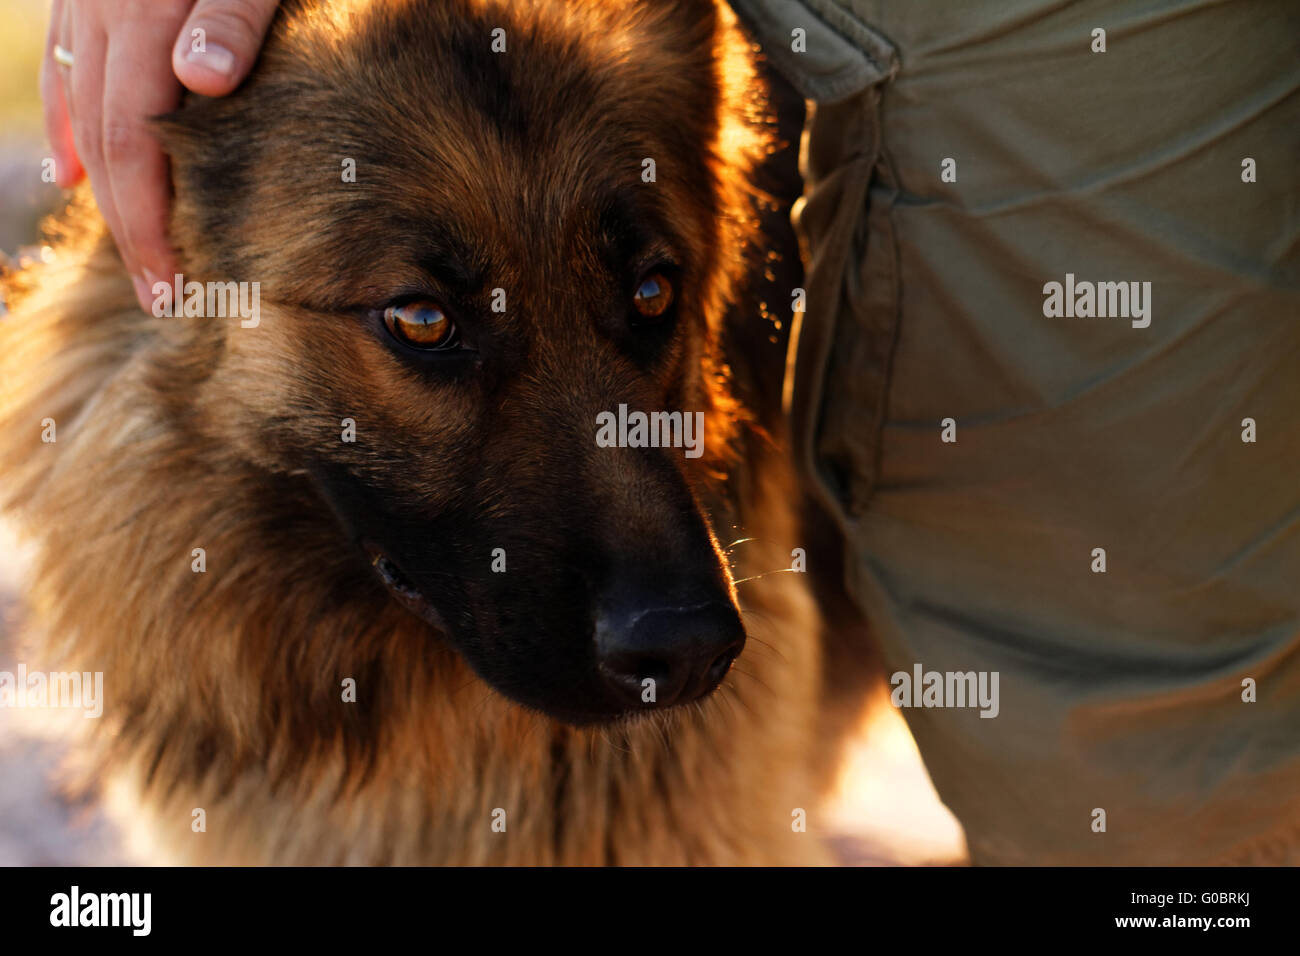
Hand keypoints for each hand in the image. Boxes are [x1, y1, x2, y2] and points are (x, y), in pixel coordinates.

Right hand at [41, 0, 279, 310]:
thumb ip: (231, 17)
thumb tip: (204, 78)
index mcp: (143, 17)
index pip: (133, 145)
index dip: (148, 225)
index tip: (173, 288)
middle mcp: (102, 11)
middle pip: (103, 141)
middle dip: (129, 229)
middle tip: (160, 299)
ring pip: (82, 109)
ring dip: (103, 188)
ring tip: (132, 254)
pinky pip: (65, 67)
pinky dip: (68, 126)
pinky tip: (72, 174)